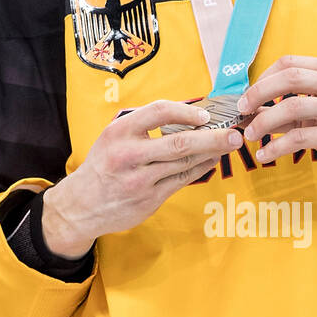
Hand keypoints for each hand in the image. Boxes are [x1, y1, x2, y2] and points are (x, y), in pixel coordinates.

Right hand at [42, 100, 245, 259]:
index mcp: (119, 132)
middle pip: (180, 143)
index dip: (186, 111)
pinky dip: (200, 169)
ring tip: (230, 144)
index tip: (205, 114)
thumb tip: (187, 114)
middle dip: (213, 138)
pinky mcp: (149, 199)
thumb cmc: (103, 164)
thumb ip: (143, 125)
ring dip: (212, 153)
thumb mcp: (112, 136)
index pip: (159, 112)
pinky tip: (212, 160)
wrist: (80, 205)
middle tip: (235, 133)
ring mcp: (140, 180)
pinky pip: (182, 180)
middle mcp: (128, 155)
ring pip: (185, 163)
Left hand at [238, 55, 316, 206]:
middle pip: (288, 78)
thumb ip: (297, 102)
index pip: (289, 63)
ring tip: (250, 135)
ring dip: (263, 122)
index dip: (262, 77)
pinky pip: (298, 138)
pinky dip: (275, 147)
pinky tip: (265, 155)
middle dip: (257, 93)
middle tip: (241, 110)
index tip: (248, 95)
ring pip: (290, 107)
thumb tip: (254, 107)